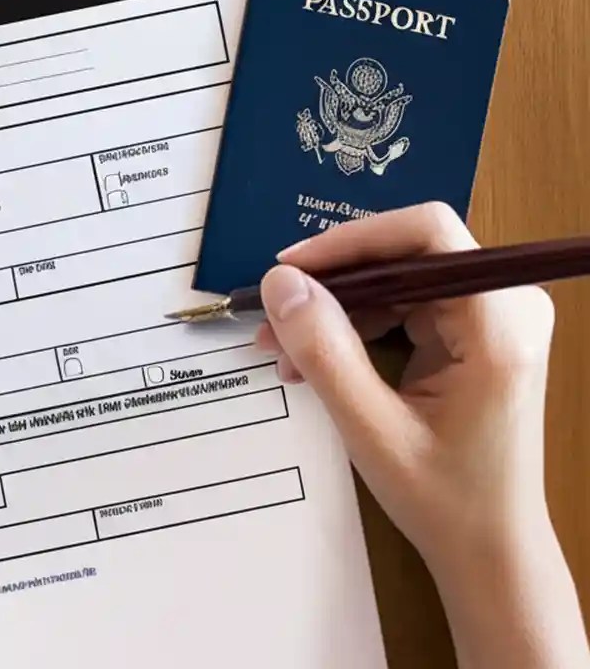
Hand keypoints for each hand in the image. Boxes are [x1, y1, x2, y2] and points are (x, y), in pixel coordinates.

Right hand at [255, 202, 588, 668]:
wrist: (490, 547)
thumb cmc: (444, 497)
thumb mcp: (371, 427)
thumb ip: (326, 351)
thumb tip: (281, 284)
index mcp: (500, 323)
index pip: (426, 235)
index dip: (352, 240)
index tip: (291, 268)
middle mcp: (507, 306)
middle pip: (410, 253)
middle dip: (335, 280)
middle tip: (274, 310)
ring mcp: (494, 320)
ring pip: (401, 280)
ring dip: (338, 308)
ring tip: (282, 344)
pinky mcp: (476, 336)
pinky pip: (407, 307)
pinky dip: (357, 328)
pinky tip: (313, 358)